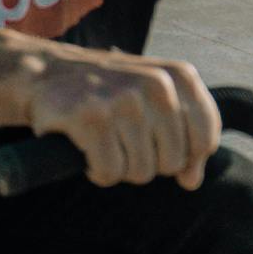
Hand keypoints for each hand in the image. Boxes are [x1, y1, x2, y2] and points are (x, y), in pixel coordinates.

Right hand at [21, 45, 223, 188]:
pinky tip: (86, 149)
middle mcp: (155, 83)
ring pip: (140, 171)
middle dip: (146, 163)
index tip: (161, 151)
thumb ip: (184, 137)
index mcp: (179, 75)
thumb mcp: (155, 101)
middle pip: (171, 162)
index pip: (204, 136)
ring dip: (119, 168)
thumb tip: (192, 181)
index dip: (188, 157)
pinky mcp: (90, 117)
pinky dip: (96, 171)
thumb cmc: (109, 93)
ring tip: (104, 143)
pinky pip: (109, 172)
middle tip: (123, 143)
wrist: (48, 72)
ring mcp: (122, 99)